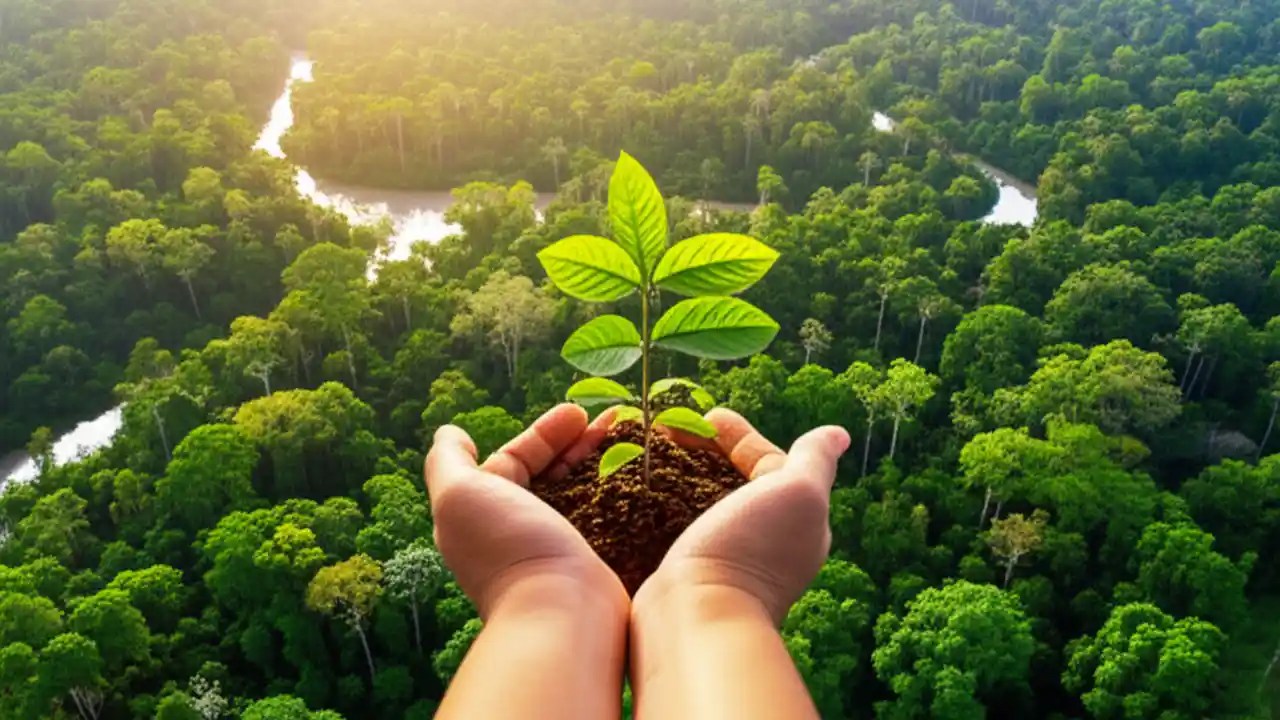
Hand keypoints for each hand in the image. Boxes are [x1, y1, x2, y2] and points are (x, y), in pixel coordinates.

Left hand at [424, 404, 624, 617]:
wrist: (560, 612)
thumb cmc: (508, 547)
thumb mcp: (458, 494)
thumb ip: (447, 461)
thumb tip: (451, 433)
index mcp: (485, 512)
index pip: (513, 460)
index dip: (544, 433)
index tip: (579, 412)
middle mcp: (517, 531)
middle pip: (549, 474)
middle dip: (576, 442)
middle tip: (611, 419)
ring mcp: (556, 550)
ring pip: (579, 493)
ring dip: (600, 461)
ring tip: (630, 438)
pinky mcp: (591, 564)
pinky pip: (604, 517)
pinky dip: (619, 492)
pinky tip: (640, 476)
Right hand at [637, 410, 850, 623]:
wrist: (696, 618)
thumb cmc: (750, 550)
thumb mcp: (798, 493)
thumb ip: (815, 461)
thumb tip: (838, 434)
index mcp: (797, 520)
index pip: (770, 462)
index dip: (739, 435)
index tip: (706, 415)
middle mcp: (767, 542)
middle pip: (735, 480)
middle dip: (707, 451)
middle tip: (671, 430)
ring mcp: (728, 560)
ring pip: (705, 503)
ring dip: (681, 474)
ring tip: (652, 454)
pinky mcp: (691, 574)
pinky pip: (680, 527)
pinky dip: (664, 503)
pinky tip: (642, 494)